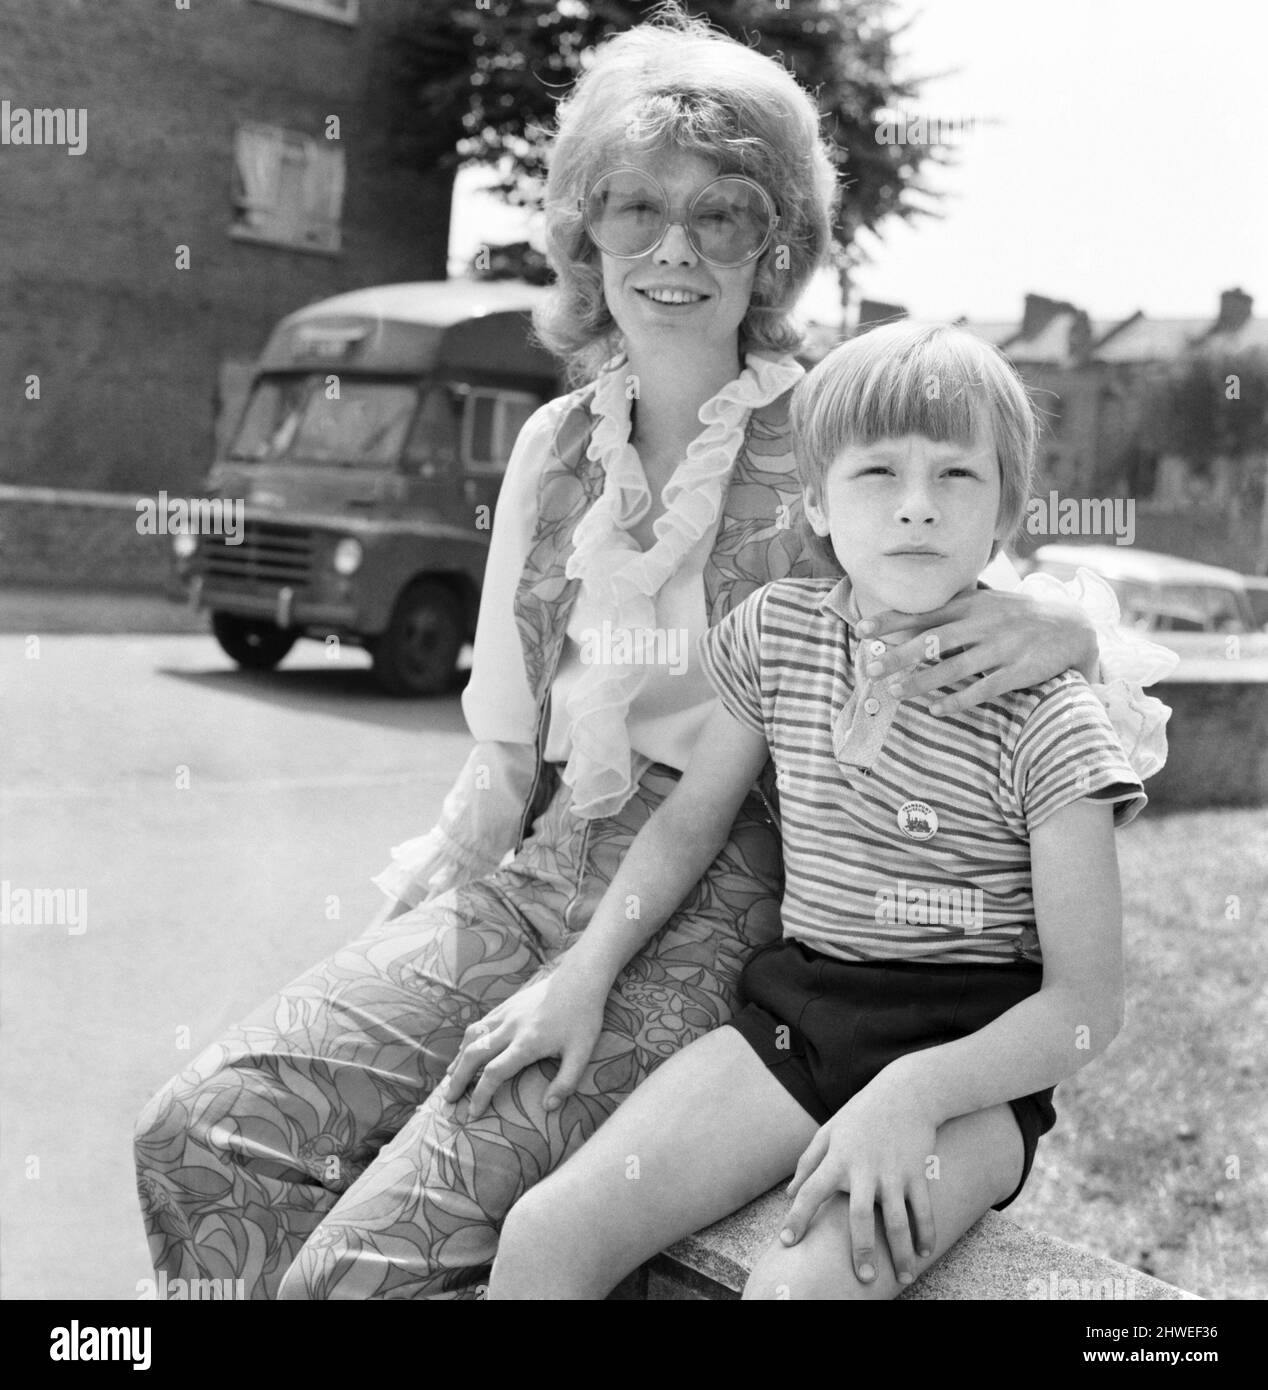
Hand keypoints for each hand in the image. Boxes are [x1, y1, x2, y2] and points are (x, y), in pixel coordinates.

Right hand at [442, 972, 605, 1119]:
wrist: (580, 978)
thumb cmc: (584, 1018)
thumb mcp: (581, 1053)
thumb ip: (566, 1082)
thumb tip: (548, 1107)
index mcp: (526, 1043)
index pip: (494, 1073)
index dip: (480, 1095)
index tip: (472, 1113)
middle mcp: (510, 1028)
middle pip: (474, 1055)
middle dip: (458, 1079)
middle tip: (447, 1100)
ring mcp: (506, 1014)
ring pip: (473, 1036)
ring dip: (458, 1058)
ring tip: (450, 1077)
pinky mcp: (507, 1004)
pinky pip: (480, 1023)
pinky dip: (468, 1040)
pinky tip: (466, 1050)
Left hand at [780, 1082, 937, 1285]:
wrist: (906, 1092)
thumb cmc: (861, 1113)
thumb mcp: (829, 1130)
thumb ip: (808, 1162)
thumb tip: (790, 1193)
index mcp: (838, 1158)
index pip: (811, 1190)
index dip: (797, 1216)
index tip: (787, 1242)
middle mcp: (865, 1168)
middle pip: (860, 1214)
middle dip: (861, 1248)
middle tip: (862, 1278)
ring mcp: (894, 1171)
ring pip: (898, 1219)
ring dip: (901, 1251)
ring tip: (902, 1278)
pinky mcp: (917, 1171)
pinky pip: (923, 1209)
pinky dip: (925, 1232)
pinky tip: (923, 1253)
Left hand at [858, 588, 1097, 714]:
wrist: (1073, 627)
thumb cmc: (1019, 616)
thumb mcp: (987, 604)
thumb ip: (954, 609)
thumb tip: (912, 617)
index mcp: (972, 606)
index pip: (924, 612)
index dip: (892, 620)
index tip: (862, 629)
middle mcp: (983, 624)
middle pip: (933, 640)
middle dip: (899, 655)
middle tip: (870, 668)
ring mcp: (1002, 648)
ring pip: (955, 666)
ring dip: (922, 681)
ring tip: (895, 694)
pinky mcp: (1019, 671)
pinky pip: (984, 689)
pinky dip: (958, 700)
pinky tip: (936, 711)